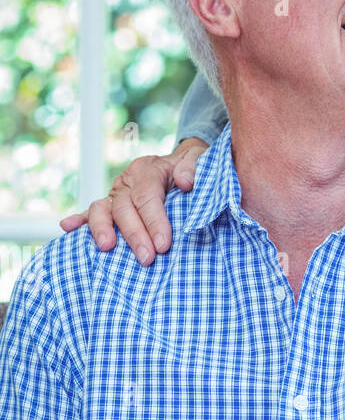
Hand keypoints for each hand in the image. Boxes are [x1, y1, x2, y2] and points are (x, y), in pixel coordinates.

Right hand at [59, 137, 208, 263]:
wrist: (183, 168)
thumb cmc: (192, 170)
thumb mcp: (200, 161)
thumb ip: (194, 167)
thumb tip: (186, 181)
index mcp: (148, 169)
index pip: (147, 196)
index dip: (154, 220)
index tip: (164, 244)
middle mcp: (127, 181)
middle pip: (124, 208)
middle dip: (134, 234)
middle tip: (147, 258)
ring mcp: (115, 194)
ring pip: (102, 210)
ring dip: (102, 229)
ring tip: (107, 248)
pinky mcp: (109, 206)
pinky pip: (90, 214)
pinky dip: (78, 221)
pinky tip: (67, 229)